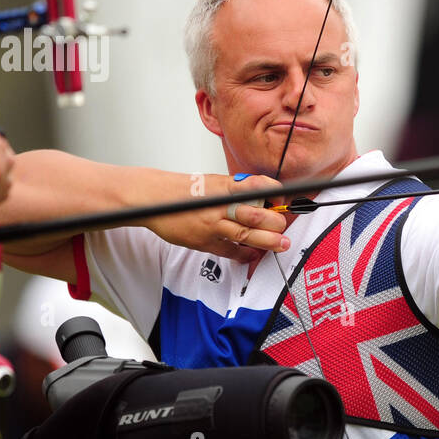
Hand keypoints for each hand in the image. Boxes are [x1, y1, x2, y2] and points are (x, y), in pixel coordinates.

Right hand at [145, 173, 291, 267]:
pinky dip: (244, 254)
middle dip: (275, 222)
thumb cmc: (185, 191)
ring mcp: (212, 224)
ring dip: (267, 241)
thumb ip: (237, 190)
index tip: (283, 200)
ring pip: (245, 234)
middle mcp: (219, 205)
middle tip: (284, 227)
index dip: (273, 193)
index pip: (256, 186)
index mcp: (224, 186)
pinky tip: (253, 255)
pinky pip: (229, 250)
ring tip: (282, 244)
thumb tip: (263, 198)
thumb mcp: (214, 183)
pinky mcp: (204, 241)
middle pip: (254, 214)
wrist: (153, 200)